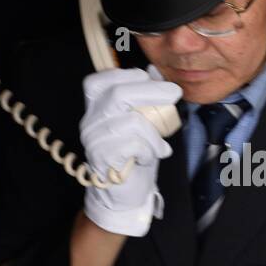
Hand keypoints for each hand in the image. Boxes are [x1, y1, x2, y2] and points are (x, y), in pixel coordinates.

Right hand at [80, 69, 181, 236]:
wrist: (125, 193)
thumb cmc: (134, 154)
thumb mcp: (141, 121)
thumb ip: (144, 98)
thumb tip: (155, 72)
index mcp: (95, 108)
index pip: (101, 80)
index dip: (128, 74)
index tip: (152, 79)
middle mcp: (90, 121)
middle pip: (118, 94)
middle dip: (152, 91)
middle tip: (174, 94)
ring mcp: (94, 140)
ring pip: (132, 122)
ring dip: (154, 133)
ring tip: (159, 145)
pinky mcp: (103, 159)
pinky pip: (134, 145)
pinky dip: (150, 150)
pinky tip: (150, 157)